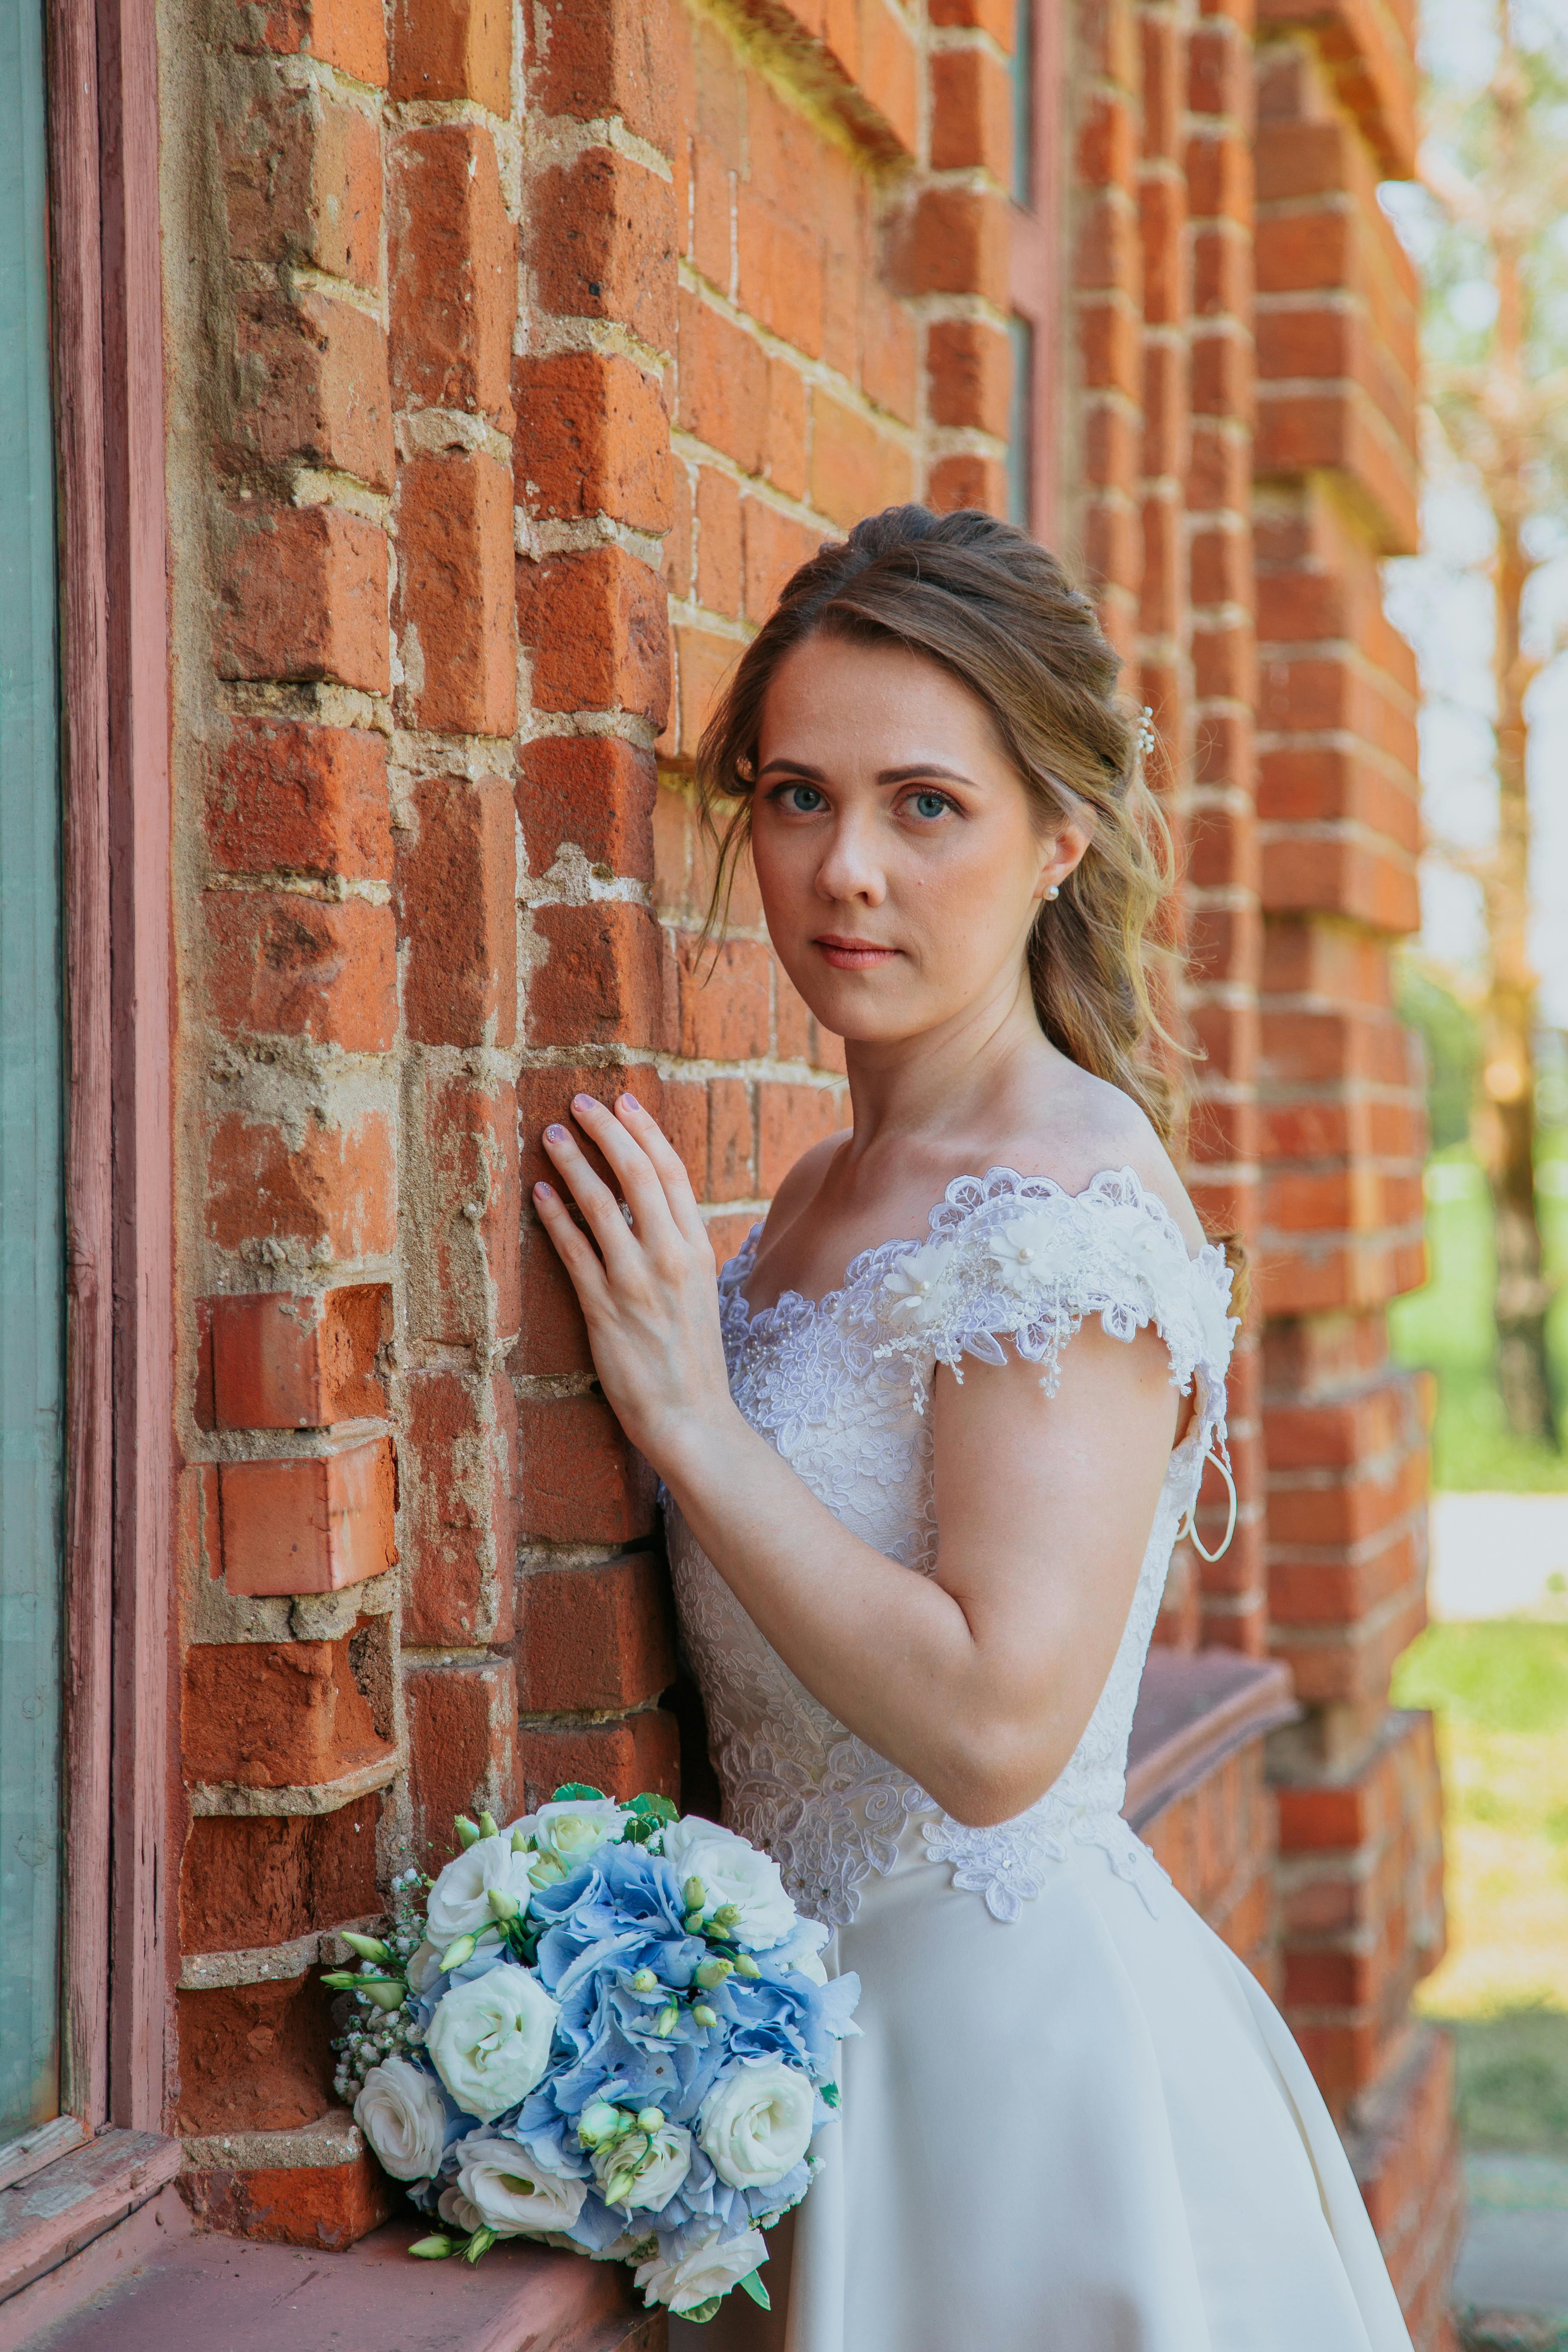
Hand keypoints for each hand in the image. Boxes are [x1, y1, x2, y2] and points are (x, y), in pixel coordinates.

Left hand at [533, 1093, 738, 1470]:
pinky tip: (539, 1193)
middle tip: (579, 1103)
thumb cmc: (692, 1356)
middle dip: (607, 1132)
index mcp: (697, 1248)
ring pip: (603, 1205)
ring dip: (574, 1163)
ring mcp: (636, 1282)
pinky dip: (555, 1217)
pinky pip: (574, 1251)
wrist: (690, 1415)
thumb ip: (679, 1247)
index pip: (672, 1173)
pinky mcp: (604, 1309)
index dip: (646, 1132)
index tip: (624, 1102)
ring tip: (551, 1135)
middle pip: (638, 1175)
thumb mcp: (699, 1290)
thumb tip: (653, 1209)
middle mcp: (670, 1257)